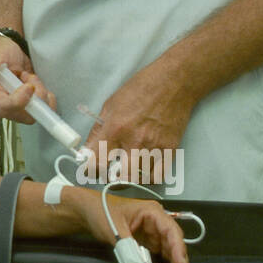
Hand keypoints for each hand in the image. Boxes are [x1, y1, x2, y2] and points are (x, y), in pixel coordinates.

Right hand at [0, 35, 55, 124]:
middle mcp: (6, 104)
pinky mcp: (31, 103)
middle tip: (31, 80)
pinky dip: (47, 98)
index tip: (29, 86)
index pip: (4, 108)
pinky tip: (39, 86)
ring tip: (31, 78)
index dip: (19, 101)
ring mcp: (20, 105)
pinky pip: (44, 110)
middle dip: (34, 99)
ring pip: (35, 113)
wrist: (12, 48)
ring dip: (40, 95)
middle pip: (22, 116)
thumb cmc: (0, 52)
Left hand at [63, 186, 193, 262]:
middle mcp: (157, 223)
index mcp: (152, 213)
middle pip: (174, 245)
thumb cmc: (100, 211)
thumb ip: (128, 250)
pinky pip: (160, 257)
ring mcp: (153, 234)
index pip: (171, 231)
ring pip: (170, 253)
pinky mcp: (147, 244)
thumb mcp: (114, 230)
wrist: (87, 211)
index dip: (178, 249)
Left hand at [82, 65, 192, 181]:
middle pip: (118, 178)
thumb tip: (88, 150)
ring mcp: (154, 147)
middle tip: (110, 171)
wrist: (174, 83)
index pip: (97, 162)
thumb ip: (98, 130)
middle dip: (110, 177)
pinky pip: (157, 176)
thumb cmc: (140, 89)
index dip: (91, 170)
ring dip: (129, 178)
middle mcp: (134, 141)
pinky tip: (144, 168)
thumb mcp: (110, 105)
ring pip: (138, 179)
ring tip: (127, 169)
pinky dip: (148, 177)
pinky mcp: (170, 150)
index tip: (92, 170)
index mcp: (115, 128)